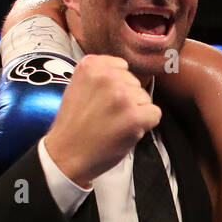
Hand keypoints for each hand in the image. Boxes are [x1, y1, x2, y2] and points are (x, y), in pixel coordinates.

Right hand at [43, 54, 159, 186]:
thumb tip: (124, 68)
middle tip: (104, 116)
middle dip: (126, 100)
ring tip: (111, 125)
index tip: (101, 100)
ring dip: (134, 113)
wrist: (66, 155)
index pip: (121, 67)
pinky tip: (124, 131)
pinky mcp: (134, 116)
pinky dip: (145, 124)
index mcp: (91, 66)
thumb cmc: (73, 125)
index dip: (116, 86)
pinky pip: (154, 114)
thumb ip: (99, 74)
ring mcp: (122, 96)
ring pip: (145, 99)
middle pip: (134, 83)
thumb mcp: (77, 86)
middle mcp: (107, 77)